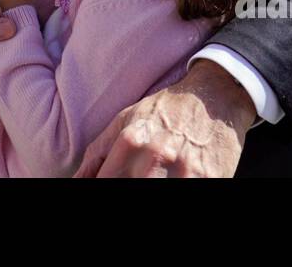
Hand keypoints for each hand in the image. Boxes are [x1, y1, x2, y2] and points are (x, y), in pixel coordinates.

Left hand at [75, 60, 256, 177]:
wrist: (215, 97)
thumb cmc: (164, 111)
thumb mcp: (125, 122)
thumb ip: (97, 154)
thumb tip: (77, 180)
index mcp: (129, 144)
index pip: (104, 183)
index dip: (101, 188)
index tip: (106, 187)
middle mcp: (154, 160)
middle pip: (127, 189)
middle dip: (127, 185)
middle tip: (137, 176)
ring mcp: (183, 174)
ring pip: (156, 196)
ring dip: (155, 186)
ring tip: (156, 176)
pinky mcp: (208, 181)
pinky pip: (187, 193)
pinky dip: (178, 188)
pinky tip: (173, 178)